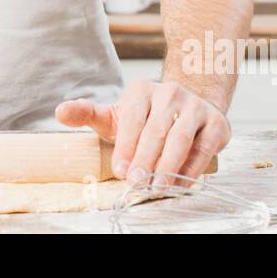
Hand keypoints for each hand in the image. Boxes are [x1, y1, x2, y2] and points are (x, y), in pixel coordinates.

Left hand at [55, 79, 229, 186]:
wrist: (187, 110)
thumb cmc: (144, 119)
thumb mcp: (115, 115)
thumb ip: (87, 114)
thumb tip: (60, 112)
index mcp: (141, 90)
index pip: (132, 118)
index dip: (125, 146)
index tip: (120, 170)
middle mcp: (170, 92)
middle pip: (156, 129)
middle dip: (145, 159)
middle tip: (137, 183)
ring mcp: (195, 106)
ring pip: (181, 137)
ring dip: (168, 165)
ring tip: (157, 187)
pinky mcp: (215, 123)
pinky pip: (203, 148)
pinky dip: (192, 169)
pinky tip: (180, 184)